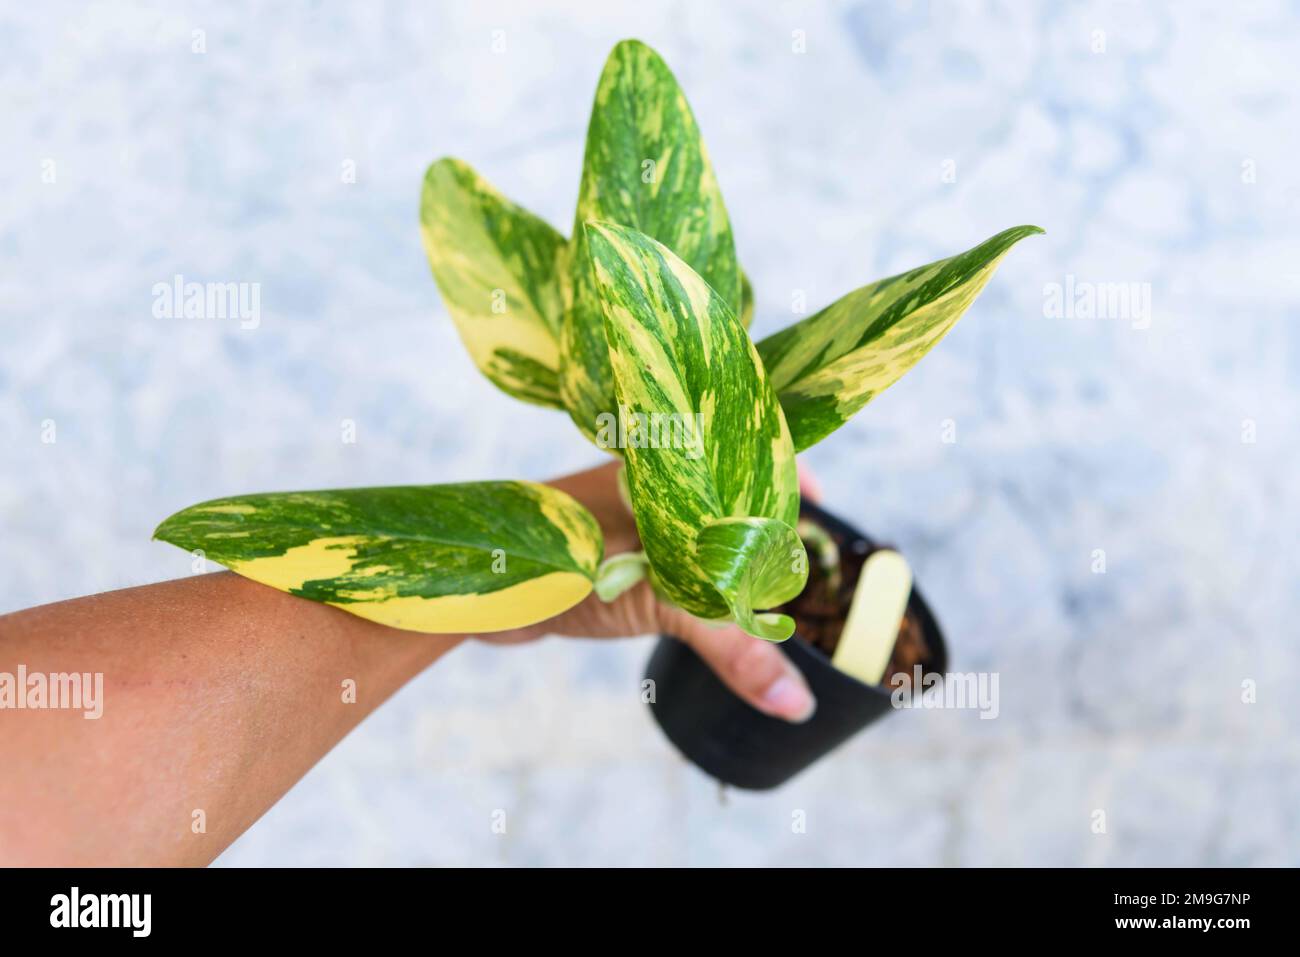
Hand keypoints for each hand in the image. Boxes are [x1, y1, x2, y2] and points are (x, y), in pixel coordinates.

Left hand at [480, 461, 817, 723]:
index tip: (824, 507)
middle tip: (807, 556)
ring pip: (696, 530)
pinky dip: (698, 580)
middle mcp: (652, 481)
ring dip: (729, 555)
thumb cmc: (562, 562)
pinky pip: (669, 560)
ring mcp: (630, 517)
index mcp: (668, 462)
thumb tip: (796, 703)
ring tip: (772, 585)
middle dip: (765, 521)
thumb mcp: (663, 600)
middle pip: (725, 491)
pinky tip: (716, 604)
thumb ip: (734, 647)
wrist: (475, 586)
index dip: (785, 471)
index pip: (741, 447)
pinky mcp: (611, 553)